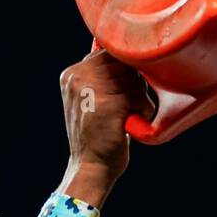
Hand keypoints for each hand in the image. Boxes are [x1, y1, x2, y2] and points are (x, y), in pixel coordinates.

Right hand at [57, 49, 155, 207]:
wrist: (91, 167)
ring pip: (133, 79)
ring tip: (131, 113)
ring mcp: (91, 90)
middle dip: (134, 82)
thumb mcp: (89, 99)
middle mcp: (77, 78)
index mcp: (71, 74)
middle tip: (131, 103)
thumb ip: (100, 76)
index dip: (125, 69)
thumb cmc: (97, 134)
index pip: (107, 52)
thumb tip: (122, 50)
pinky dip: (144, 109)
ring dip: (141, 97)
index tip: (125, 90)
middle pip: (122, 63)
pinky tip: (134, 121)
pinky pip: (138, 96)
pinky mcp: (108, 105)